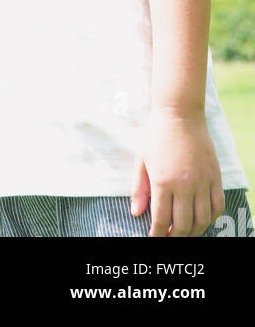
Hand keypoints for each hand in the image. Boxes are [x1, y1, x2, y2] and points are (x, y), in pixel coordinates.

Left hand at [131, 109, 224, 236]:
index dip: (157, 234)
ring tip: (184, 232)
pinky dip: (211, 218)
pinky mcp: (215, 176)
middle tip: (168, 238)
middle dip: (174, 237)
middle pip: (183, 225)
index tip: (154, 238)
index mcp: (163, 181)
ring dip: (193, 232)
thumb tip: (136, 213)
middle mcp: (185, 185)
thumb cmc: (156, 135)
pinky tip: (202, 219)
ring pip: (202, 220)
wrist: (179, 113)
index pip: (161, 219)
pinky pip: (218, 206)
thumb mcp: (141, 159)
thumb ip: (139, 188)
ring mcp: (202, 181)